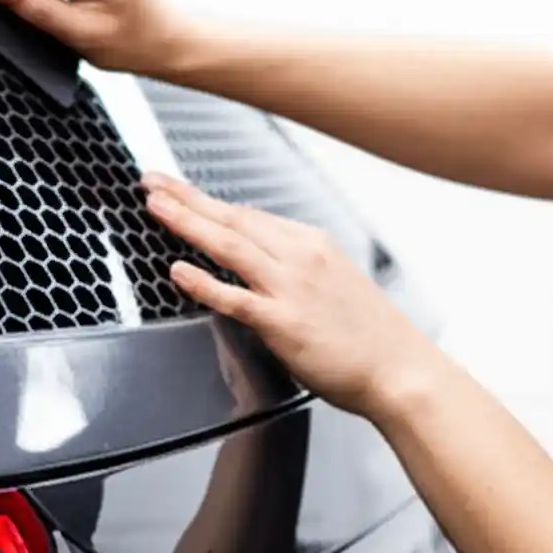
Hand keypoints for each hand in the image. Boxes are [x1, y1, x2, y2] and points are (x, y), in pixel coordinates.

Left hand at [143, 173, 447, 417]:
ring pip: (229, 245)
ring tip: (155, 207)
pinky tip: (177, 270)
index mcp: (311, 243)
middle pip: (232, 218)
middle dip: (186, 198)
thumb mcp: (333, 278)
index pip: (247, 213)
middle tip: (151, 181)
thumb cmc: (368, 334)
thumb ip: (293, 263)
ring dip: (187, 222)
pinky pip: (234, 297)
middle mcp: (300, 257)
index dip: (206, 201)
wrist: (401, 371)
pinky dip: (203, 281)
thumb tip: (254, 249)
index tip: (175, 188)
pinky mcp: (284, 322)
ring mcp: (291, 287)